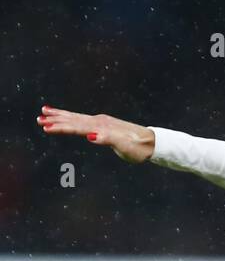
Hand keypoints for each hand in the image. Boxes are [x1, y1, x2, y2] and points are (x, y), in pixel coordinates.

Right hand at [37, 106, 155, 162]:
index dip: (60, 127)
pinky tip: (68, 118)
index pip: (76, 126)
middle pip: (73, 119)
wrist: (151, 143)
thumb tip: (90, 135)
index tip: (45, 127)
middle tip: (38, 119)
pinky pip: (82, 120)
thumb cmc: (138, 147)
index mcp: (100, 126)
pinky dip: (72, 118)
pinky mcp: (103, 125)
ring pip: (76, 118)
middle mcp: (99, 121)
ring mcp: (101, 122)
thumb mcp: (123, 146)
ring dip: (60, 116)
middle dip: (55, 120)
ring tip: (45, 113)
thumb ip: (106, 139)